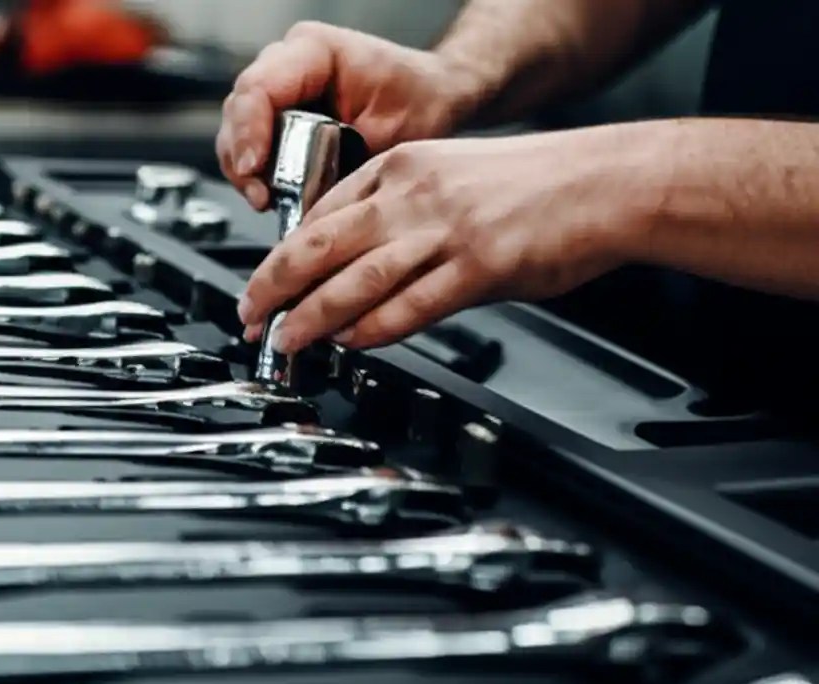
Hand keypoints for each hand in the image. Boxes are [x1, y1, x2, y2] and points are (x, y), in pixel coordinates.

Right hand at [216, 21, 487, 209]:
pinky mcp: (277, 114)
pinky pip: (249, 142)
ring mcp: (279, 87)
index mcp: (314, 51)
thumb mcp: (390, 131)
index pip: (259, 88)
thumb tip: (305, 197)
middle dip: (242, 158)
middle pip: (238, 110)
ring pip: (236, 128)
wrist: (433, 95)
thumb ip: (345, 160)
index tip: (254, 170)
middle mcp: (287, 63)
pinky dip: (254, 171)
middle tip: (262, 196)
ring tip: (267, 199)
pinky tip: (271, 192)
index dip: (249, 132)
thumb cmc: (419, 99)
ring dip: (245, 169)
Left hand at [237, 126, 649, 351]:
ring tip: (286, 340)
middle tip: (251, 315)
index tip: (264, 283)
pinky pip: (409, 306)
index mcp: (403, 166)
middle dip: (273, 286)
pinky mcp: (477, 268)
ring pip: (354, 280)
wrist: (606, 182)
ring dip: (310, 316)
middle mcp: (415, 194)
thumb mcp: (450, 177)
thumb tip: (352, 260)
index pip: (320, 211)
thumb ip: (400, 212)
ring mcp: (444, 230)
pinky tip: (351, 343)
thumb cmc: (535, 186)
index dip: (281, 253)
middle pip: (319, 244)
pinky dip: (372, 329)